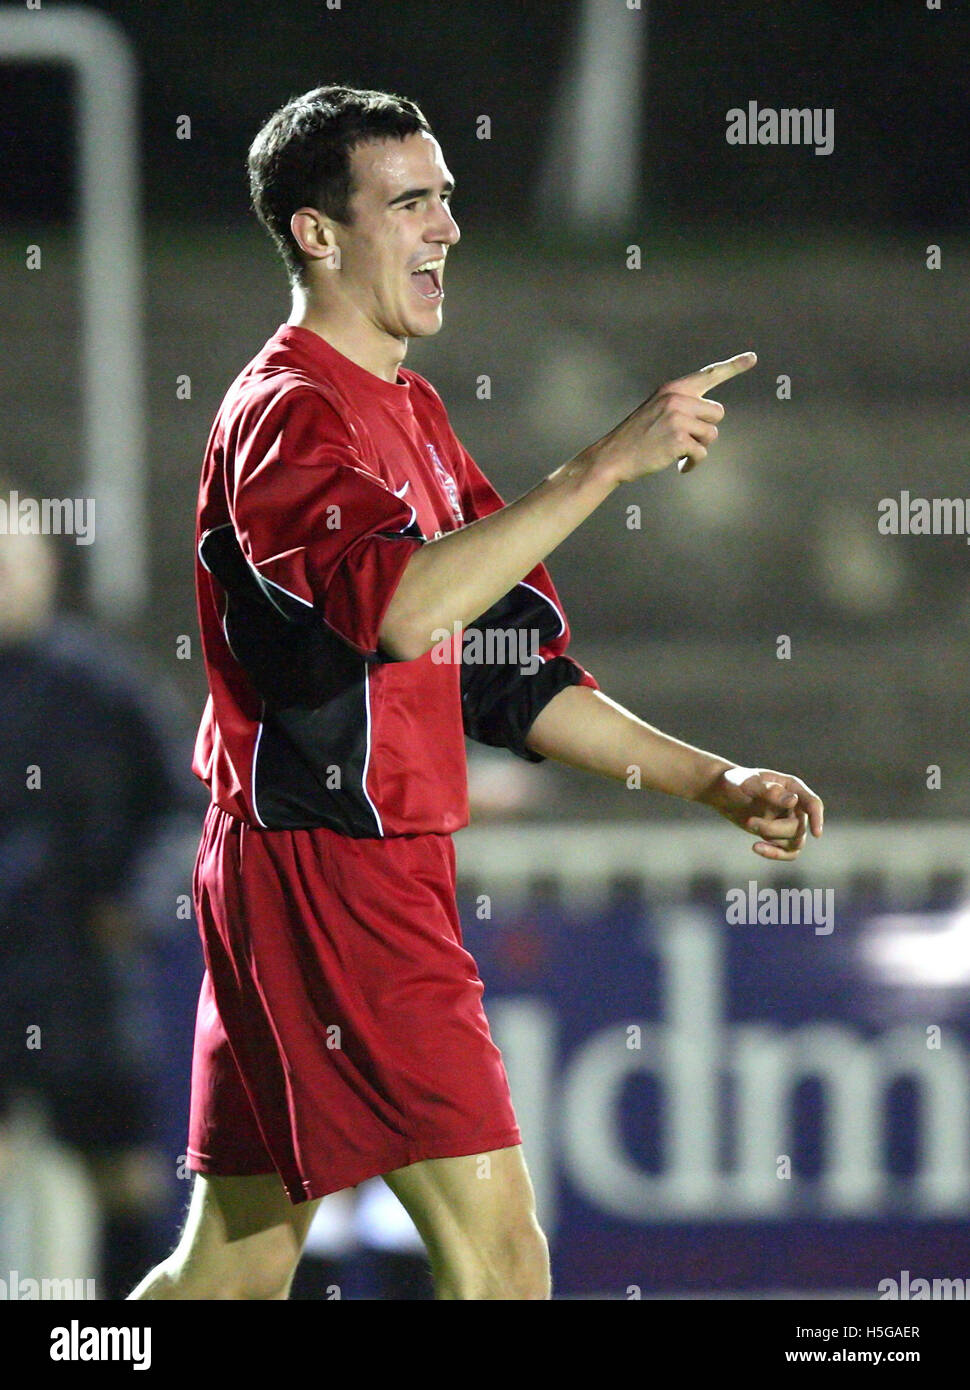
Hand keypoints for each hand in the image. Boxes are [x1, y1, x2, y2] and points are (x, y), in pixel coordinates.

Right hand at [584, 351, 756, 483]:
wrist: (614, 455)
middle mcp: (677, 399)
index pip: (709, 374)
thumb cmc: (637, 436)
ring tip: (680, 452)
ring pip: (712, 434)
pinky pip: (702, 453)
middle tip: (685, 438)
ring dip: (699, 447)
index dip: (734, 366)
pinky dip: (693, 463)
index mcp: (673, 388)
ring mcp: (678, 418)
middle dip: (705, 429)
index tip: (753, 358)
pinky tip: (679, 466)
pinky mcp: (679, 439)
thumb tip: (714, 413)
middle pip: (717, 413)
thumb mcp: (657, 409)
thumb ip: (683, 404)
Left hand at [699, 764, 823, 860]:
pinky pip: (788, 853)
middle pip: (798, 828)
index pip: (813, 804)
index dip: (817, 818)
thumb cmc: (736, 782)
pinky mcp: (778, 836)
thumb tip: (793, 801)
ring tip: (748, 824)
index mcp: (793, 788)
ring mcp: (788, 822)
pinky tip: (755, 847)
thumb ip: (768, 790)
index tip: (816, 834)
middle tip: (749, 822)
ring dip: (771, 839)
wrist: (723, 791)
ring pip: (794, 842)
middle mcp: (795, 806)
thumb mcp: (747, 783)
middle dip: (774, 829)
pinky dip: (775, 854)